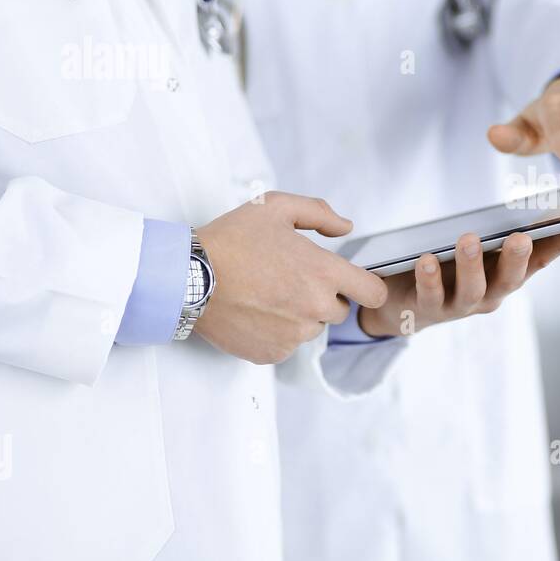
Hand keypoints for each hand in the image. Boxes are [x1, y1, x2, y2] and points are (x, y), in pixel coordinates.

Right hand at [193, 192, 387, 364]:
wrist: (186, 278)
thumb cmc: (230, 240)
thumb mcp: (275, 207)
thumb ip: (319, 213)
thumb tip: (346, 227)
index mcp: (323, 273)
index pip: (373, 293)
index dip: (365, 285)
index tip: (350, 281)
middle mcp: (315, 308)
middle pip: (340, 310)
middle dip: (324, 296)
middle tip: (291, 279)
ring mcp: (294, 335)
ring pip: (312, 328)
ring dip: (299, 314)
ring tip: (266, 293)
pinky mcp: (273, 353)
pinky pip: (287, 344)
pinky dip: (277, 332)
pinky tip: (255, 312)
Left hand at [358, 229, 559, 337]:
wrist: (404, 303)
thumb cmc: (447, 264)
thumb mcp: (475, 247)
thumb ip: (497, 231)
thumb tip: (526, 204)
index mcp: (506, 275)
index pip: (540, 260)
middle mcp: (490, 294)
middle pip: (510, 280)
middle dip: (517, 258)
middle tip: (522, 237)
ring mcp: (461, 305)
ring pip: (472, 289)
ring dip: (472, 264)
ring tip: (468, 238)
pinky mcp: (428, 310)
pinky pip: (431, 296)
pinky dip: (429, 278)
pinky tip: (425, 259)